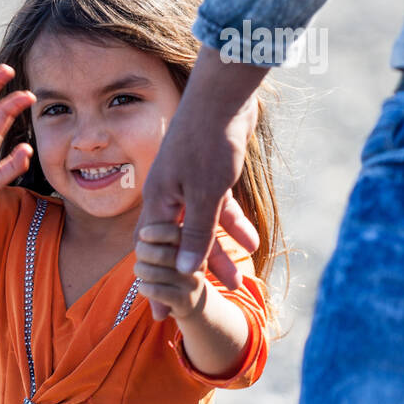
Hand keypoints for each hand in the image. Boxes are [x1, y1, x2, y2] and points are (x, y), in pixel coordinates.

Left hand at [135, 222, 207, 320]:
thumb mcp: (167, 251)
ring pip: (156, 273)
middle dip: (142, 252)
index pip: (176, 233)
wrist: (189, 303)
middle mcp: (198, 262)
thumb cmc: (171, 271)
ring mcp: (192, 282)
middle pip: (162, 254)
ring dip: (140, 270)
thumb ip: (158, 242)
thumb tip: (141, 239)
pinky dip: (143, 287)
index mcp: (195, 245)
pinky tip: (143, 286)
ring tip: (139, 270)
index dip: (155, 232)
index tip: (143, 234)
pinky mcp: (186, 301)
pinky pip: (156, 290)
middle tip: (139, 255)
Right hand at [136, 45, 263, 319]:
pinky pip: (219, 210)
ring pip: (203, 229)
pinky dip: (233, 225)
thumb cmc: (209, 140)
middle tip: (197, 305)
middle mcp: (170, 197)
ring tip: (238, 281)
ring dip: (220, 254)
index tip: (159, 311)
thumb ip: (197, 233)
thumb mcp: (205, 193)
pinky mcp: (211, 176)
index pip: (153, 254)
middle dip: (193, 276)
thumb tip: (188, 273)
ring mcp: (190, 186)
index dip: (157, 283)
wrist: (226, 93)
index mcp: (158, 202)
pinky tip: (250, 242)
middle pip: (179, 246)